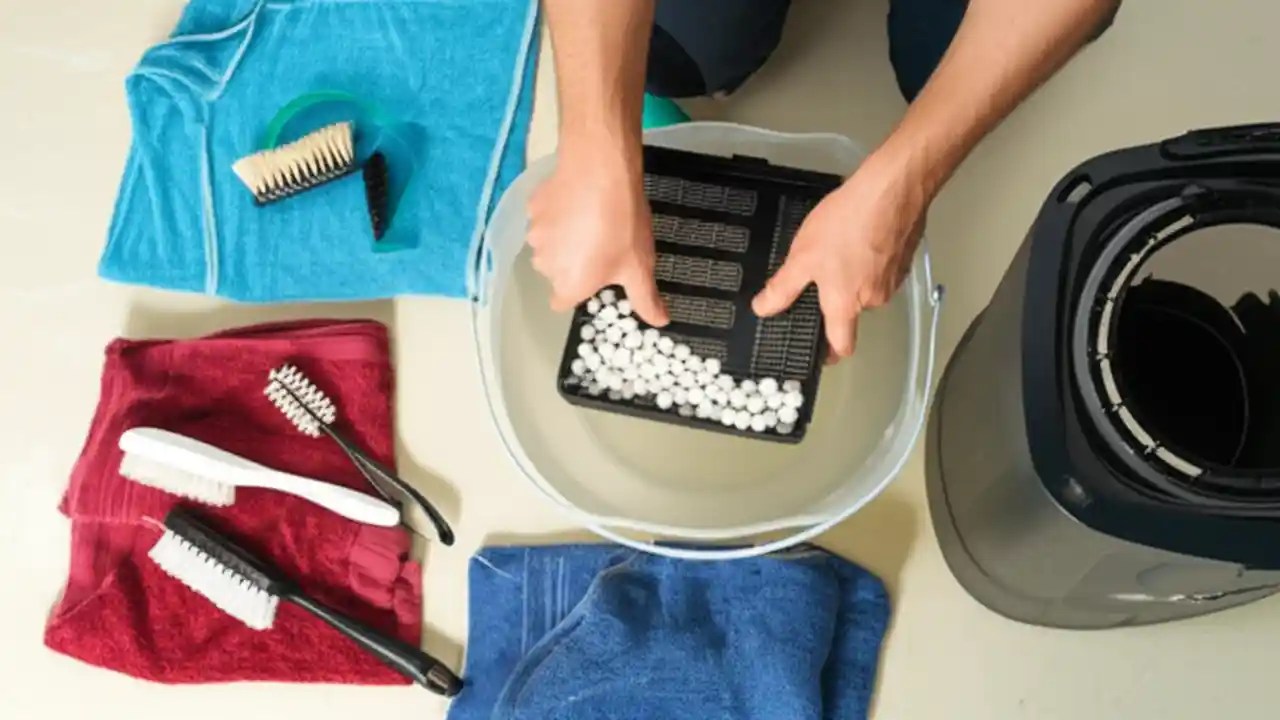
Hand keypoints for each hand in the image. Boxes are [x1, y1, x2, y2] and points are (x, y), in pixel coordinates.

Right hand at [527, 150, 668, 325]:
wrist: (600, 171)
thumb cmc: (622, 226)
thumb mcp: (640, 267)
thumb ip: (646, 299)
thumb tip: (660, 322)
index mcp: (570, 285)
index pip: (562, 302)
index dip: (578, 290)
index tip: (596, 275)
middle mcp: (545, 266)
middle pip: (556, 272)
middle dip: (573, 262)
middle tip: (601, 242)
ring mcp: (534, 234)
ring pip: (548, 244)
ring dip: (563, 238)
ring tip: (589, 219)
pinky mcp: (532, 207)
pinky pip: (543, 217)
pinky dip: (556, 213)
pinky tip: (576, 200)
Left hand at [751, 153, 926, 361]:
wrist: (892, 189)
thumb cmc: (847, 223)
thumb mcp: (802, 256)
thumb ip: (783, 288)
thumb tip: (764, 309)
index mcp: (847, 304)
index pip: (843, 346)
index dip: (829, 353)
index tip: (818, 351)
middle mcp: (874, 299)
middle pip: (852, 313)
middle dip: (837, 298)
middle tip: (820, 275)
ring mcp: (893, 279)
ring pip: (867, 288)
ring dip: (853, 276)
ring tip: (839, 248)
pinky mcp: (905, 259)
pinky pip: (881, 269)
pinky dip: (869, 259)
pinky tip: (859, 237)